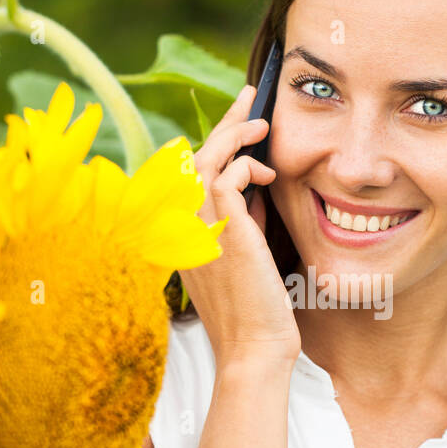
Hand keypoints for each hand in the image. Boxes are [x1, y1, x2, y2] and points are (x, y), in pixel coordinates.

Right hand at [179, 84, 300, 368]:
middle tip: (250, 99)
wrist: (255, 348)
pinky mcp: (220, 230)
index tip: (237, 122)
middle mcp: (179, 228)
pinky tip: (267, 174)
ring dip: (237, 135)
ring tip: (263, 121)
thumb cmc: (255, 309)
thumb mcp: (242, 252)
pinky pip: (227, 176)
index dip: (213, 143)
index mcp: (180, 234)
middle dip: (225, 124)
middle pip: (194, 157)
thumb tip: (255, 183)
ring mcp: (195, 228)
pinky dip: (248, 166)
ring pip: (207, 159)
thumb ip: (241, 217)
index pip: (189, 173)